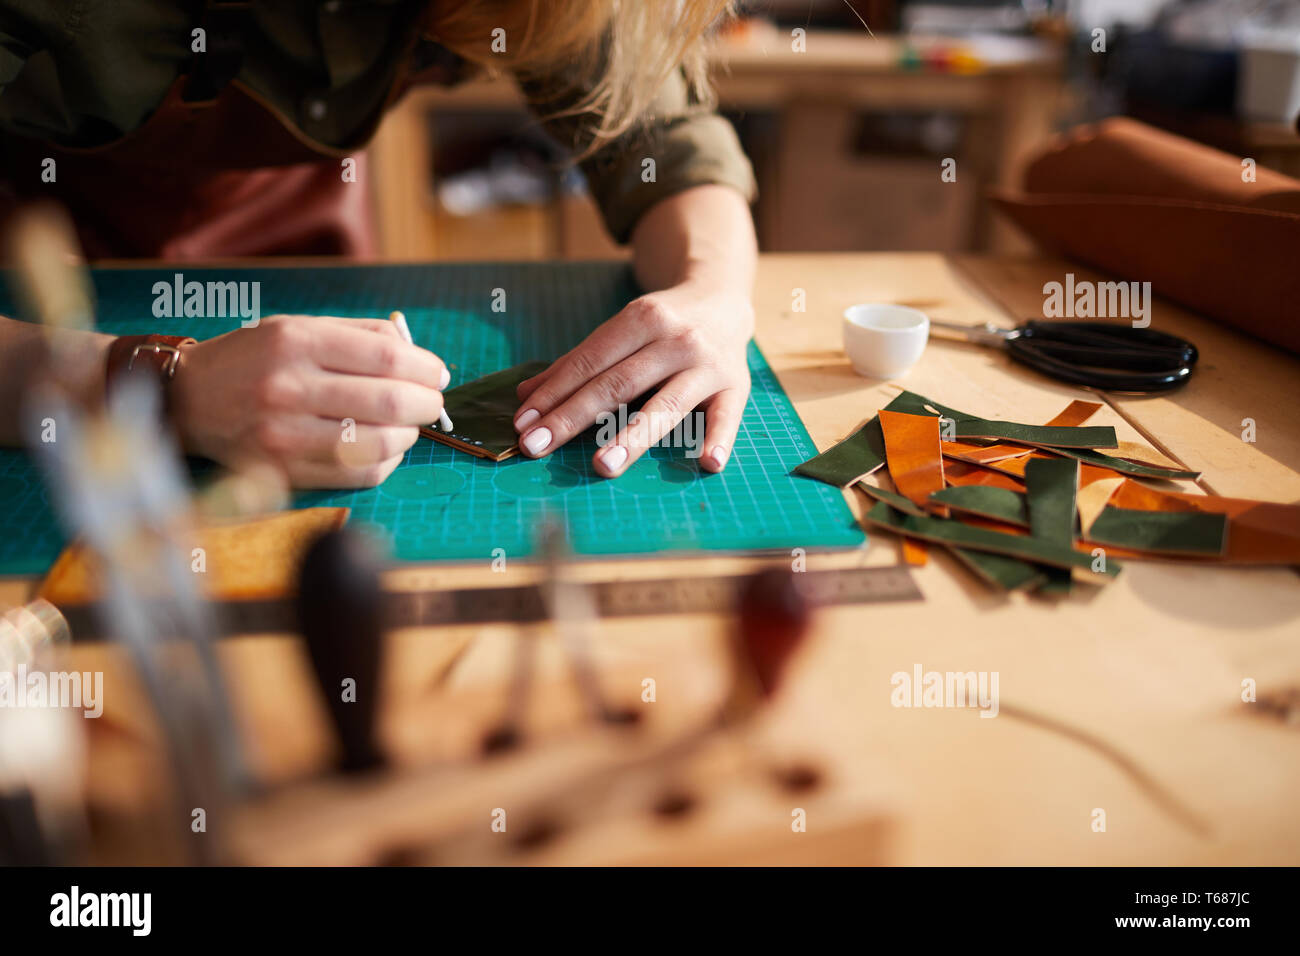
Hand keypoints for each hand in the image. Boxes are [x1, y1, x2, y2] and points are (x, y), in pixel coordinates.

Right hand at [172, 315, 447, 487]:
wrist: (188, 399)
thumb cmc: (254, 359)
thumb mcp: (298, 328)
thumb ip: (359, 336)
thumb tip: (422, 359)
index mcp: (297, 341)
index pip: (387, 355)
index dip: (425, 368)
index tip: (437, 375)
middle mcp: (289, 386)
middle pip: (388, 400)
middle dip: (426, 404)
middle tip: (433, 403)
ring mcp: (284, 433)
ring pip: (378, 442)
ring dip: (409, 435)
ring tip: (409, 426)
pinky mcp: (283, 470)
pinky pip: (358, 474)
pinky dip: (386, 462)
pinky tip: (386, 448)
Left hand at [512, 280, 753, 476]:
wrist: (723, 300)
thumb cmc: (662, 325)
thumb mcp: (622, 330)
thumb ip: (577, 363)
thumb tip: (526, 397)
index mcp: (642, 319)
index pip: (589, 362)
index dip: (553, 393)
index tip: (524, 423)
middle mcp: (675, 339)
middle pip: (618, 384)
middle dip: (572, 418)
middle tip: (537, 448)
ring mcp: (707, 364)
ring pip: (665, 405)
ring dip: (632, 437)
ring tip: (603, 466)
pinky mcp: (737, 387)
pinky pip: (727, 418)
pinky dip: (719, 440)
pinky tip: (707, 464)